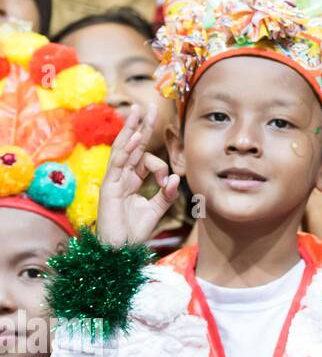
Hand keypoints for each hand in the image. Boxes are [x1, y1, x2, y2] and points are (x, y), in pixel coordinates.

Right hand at [97, 106, 181, 247]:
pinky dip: (128, 150)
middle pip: (130, 146)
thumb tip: (177, 179)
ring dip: (131, 129)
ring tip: (138, 111)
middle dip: (139, 126)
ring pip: (122, 149)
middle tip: (147, 106)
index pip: (144, 159)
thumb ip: (167, 194)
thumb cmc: (135, 231)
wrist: (120, 250)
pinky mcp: (109, 188)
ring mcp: (113, 181)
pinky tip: (135, 137)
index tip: (168, 181)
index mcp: (131, 181)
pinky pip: (118, 164)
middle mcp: (120, 177)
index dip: (160, 164)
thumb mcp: (157, 209)